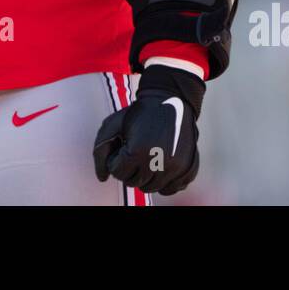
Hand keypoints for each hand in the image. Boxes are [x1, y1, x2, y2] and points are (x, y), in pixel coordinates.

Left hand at [92, 64, 203, 195]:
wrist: (171, 100)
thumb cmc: (139, 113)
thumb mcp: (113, 124)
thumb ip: (100, 151)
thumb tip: (102, 178)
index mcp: (139, 151)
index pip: (118, 173)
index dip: (117, 158)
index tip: (124, 144)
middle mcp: (160, 162)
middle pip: (134, 183)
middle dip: (130, 168)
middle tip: (136, 149)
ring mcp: (176, 168)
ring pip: (151, 188)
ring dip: (145, 175)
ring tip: (147, 154)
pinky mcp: (187, 170)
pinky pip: (169, 189)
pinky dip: (163, 181)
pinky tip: (161, 163)